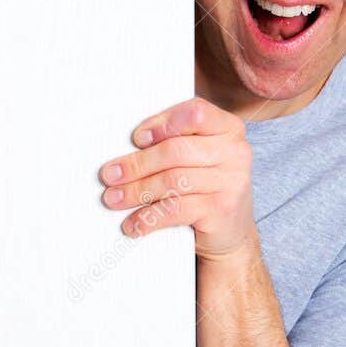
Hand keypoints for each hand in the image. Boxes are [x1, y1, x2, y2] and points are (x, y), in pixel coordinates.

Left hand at [97, 97, 255, 261]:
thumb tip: (125, 147)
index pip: (195, 114)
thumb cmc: (206, 187)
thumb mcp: (199, 157)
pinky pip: (176, 210)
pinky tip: (134, 224)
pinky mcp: (222, 210)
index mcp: (228, 128)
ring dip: (136, 191)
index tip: (137, 138)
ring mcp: (232, 181)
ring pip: (172, 181)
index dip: (162, 123)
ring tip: (114, 199)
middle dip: (137, 164)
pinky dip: (149, 218)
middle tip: (110, 175)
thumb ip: (175, 142)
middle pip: (176, 151)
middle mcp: (236, 151)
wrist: (231, 232)